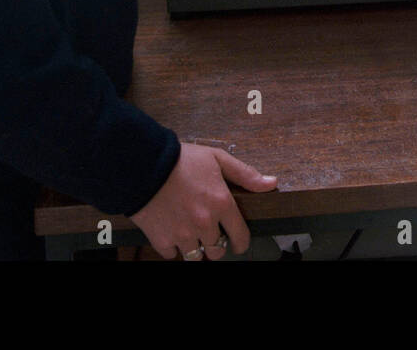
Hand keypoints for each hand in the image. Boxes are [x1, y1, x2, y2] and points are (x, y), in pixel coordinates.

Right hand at [130, 142, 276, 260]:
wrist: (145, 164)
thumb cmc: (181, 159)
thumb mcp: (217, 158)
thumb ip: (245, 174)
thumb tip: (271, 183)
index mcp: (221, 203)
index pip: (240, 236)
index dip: (241, 242)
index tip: (238, 242)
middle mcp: (204, 223)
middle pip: (218, 251)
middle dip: (217, 245)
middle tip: (211, 234)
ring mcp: (182, 234)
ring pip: (196, 258)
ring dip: (196, 249)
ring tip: (193, 236)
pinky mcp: (161, 239)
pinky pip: (172, 255)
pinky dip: (173, 248)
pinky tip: (173, 233)